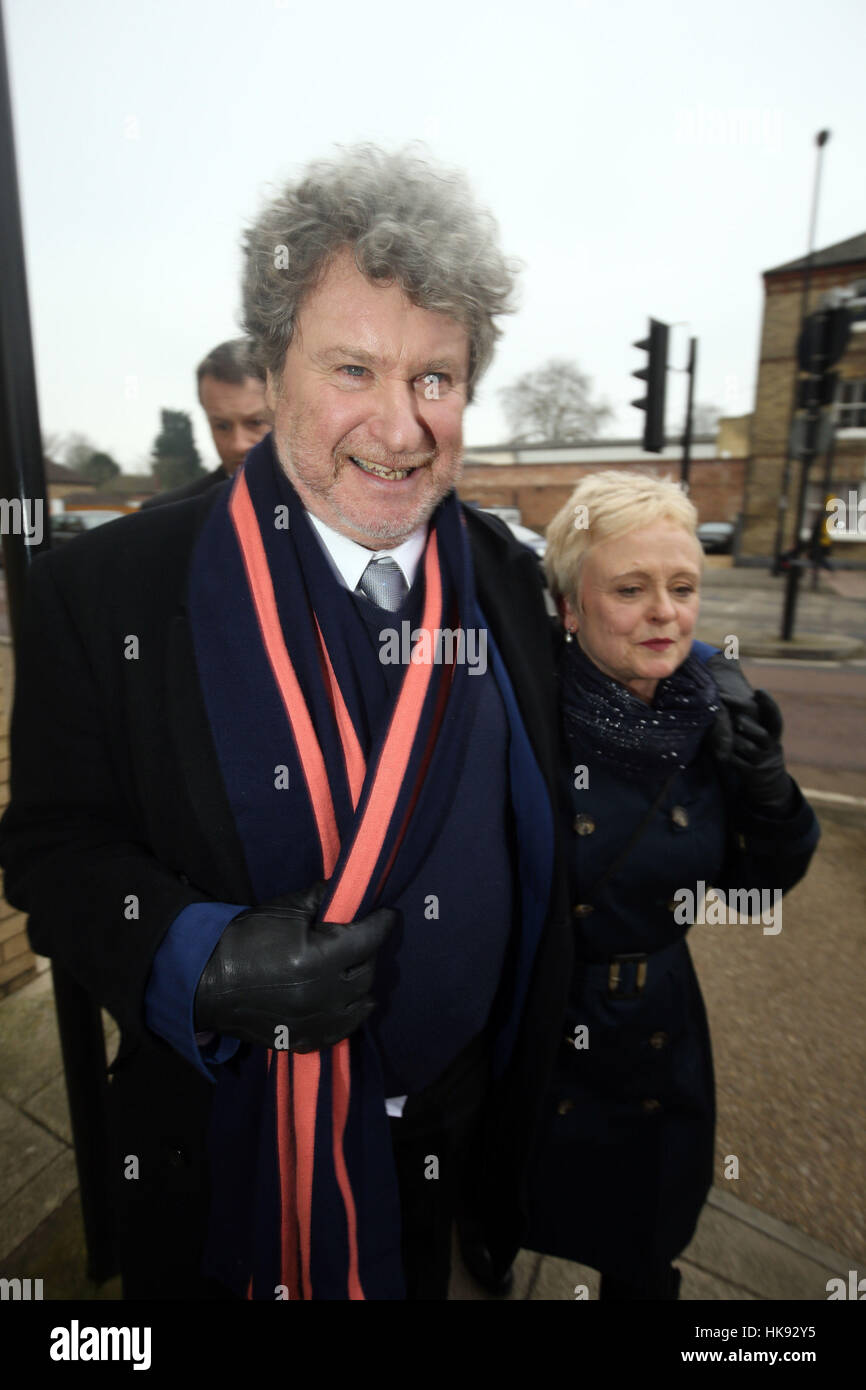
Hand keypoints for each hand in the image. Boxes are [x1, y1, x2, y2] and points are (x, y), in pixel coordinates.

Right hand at [193, 880, 397, 1051]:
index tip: (388, 914)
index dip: (382, 924)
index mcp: (319, 958)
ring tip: (358, 969)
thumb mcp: (283, 909)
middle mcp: (322, 994)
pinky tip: (351, 1003)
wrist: (207, 980)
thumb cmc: (245, 938)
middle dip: (369, 952)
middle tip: (363, 938)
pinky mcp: (303, 1038)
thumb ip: (321, 898)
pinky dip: (351, 1015)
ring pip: (360, 1004)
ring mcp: (314, 1021)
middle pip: (367, 972)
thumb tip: (348, 889)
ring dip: (363, 984)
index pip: (368, 939)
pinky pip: (341, 1031)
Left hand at [705, 657, 793, 814]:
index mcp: (775, 734)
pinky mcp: (750, 772)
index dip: (769, 705)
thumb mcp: (763, 733)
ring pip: (748, 748)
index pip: (775, 718)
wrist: (769, 779)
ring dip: (735, 739)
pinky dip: (728, 753)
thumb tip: (734, 690)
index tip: (759, 690)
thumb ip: (754, 716)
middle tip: (737, 716)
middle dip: (749, 725)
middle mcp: (771, 747)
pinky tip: (717, 747)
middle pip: (763, 735)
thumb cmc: (760, 746)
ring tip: (724, 731)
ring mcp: (761, 760)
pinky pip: (737, 762)